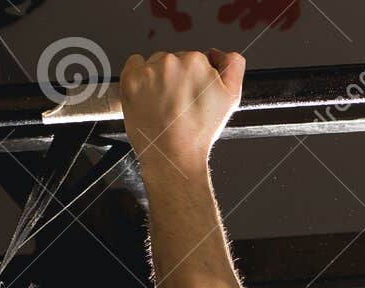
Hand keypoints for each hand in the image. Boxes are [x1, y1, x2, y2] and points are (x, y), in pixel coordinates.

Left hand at [121, 48, 244, 175]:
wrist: (174, 157)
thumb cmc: (199, 134)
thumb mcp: (231, 100)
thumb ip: (233, 67)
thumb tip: (221, 53)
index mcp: (196, 61)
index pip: (196, 60)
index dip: (196, 80)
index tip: (194, 97)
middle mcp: (171, 61)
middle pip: (175, 60)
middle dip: (178, 78)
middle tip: (180, 105)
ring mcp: (149, 70)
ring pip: (156, 63)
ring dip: (159, 78)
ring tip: (164, 106)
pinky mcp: (131, 79)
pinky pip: (134, 63)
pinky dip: (140, 76)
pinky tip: (148, 96)